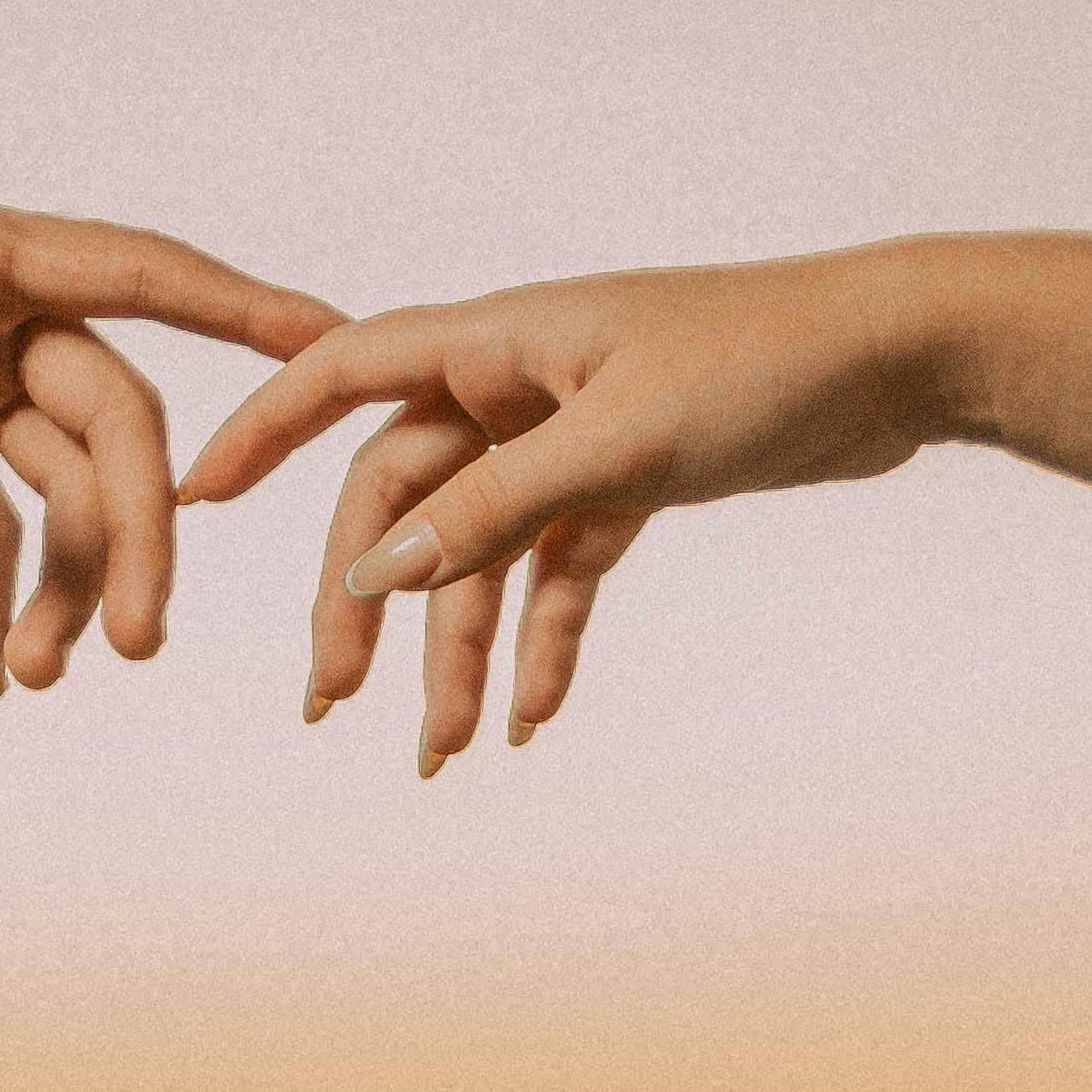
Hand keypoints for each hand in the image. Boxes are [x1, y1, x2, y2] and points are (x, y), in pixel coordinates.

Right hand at [179, 246, 938, 765]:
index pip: (345, 376)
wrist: (897, 358)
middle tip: (333, 700)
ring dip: (458, 647)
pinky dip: (542, 640)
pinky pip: (558, 571)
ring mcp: (574, 437)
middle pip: (405, 497)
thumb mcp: (616, 443)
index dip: (265, 432)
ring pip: (482, 553)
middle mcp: (521, 384)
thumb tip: (374, 572)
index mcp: (499, 341)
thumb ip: (491, 508)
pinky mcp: (631, 483)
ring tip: (441, 750)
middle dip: (368, 601)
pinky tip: (529, 715)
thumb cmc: (761, 363)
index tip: (195, 498)